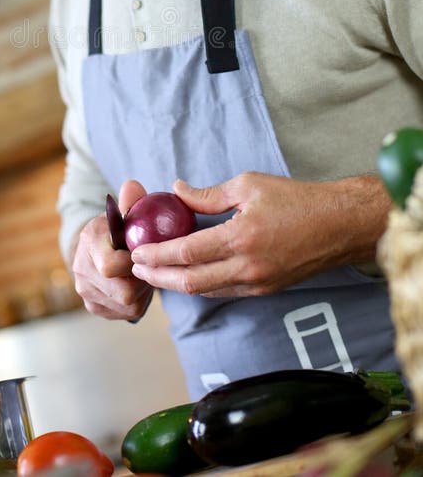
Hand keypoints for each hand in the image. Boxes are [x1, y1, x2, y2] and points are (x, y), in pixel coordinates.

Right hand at [72, 179, 152, 319]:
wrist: (94, 248)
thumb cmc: (114, 229)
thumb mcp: (121, 213)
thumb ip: (130, 201)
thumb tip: (133, 186)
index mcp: (89, 244)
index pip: (111, 267)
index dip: (134, 264)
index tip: (144, 254)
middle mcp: (82, 271)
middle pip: (124, 292)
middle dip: (142, 282)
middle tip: (148, 267)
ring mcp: (87, 292)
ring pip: (128, 306)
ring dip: (142, 292)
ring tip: (142, 274)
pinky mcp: (94, 308)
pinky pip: (126, 314)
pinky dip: (137, 302)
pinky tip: (137, 286)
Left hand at [130, 172, 390, 297]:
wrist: (339, 225)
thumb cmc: (296, 199)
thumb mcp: (248, 185)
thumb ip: (208, 195)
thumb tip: (176, 191)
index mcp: (241, 238)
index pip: (187, 252)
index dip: (158, 254)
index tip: (137, 251)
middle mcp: (248, 267)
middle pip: (190, 281)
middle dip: (159, 276)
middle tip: (137, 267)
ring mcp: (257, 283)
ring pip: (206, 291)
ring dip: (176, 284)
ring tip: (155, 272)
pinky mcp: (265, 289)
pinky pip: (224, 291)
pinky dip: (200, 285)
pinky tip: (186, 275)